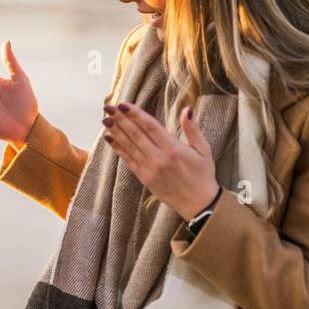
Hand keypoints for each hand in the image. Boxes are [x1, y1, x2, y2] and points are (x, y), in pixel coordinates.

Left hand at [103, 102, 219, 219]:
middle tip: (108, 108)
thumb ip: (193, 129)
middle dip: (121, 120)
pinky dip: (118, 148)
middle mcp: (158, 159)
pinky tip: (109, 138)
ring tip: (105, 120)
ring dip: (116, 132)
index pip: (150, 127)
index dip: (135, 114)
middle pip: (136, 135)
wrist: (198, 203)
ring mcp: (149, 169)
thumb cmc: (202, 174)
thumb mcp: (203, 150)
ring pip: (129, 147)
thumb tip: (187, 110)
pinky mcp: (144, 178)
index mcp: (173, 149)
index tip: (123, 104)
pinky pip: (128, 160)